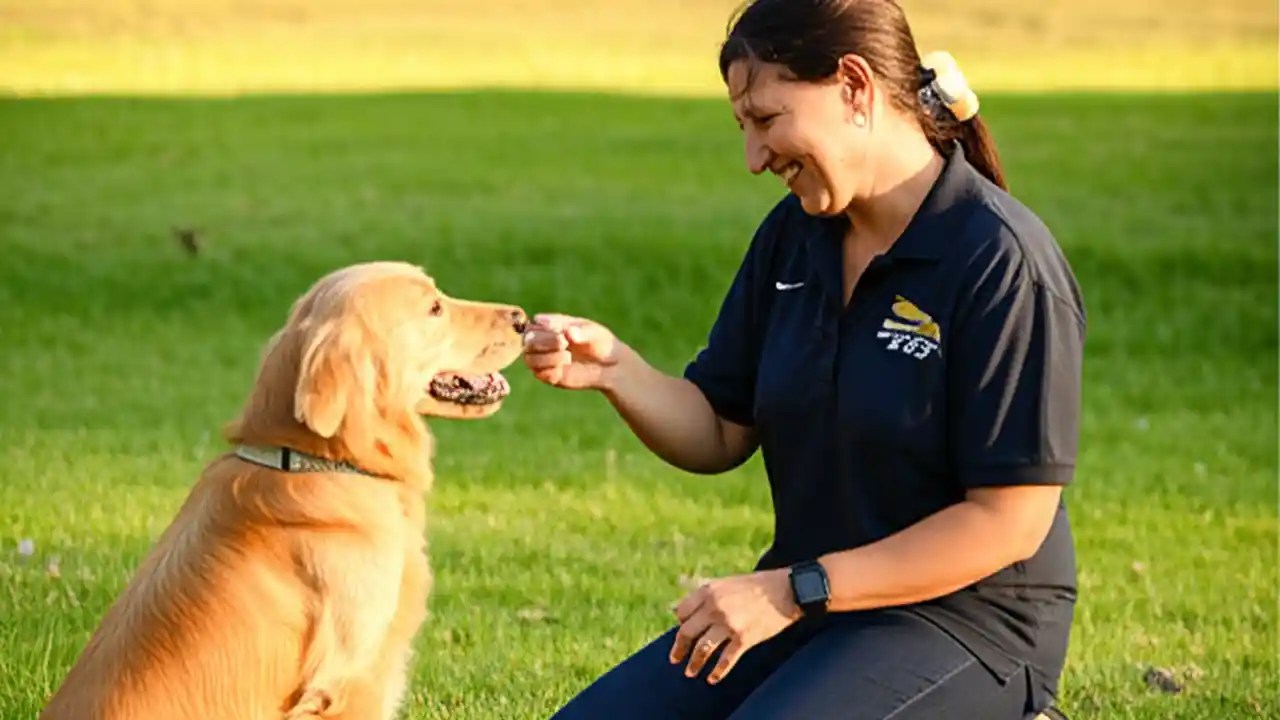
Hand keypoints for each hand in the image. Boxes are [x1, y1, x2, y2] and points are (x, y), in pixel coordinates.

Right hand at [522, 313, 623, 390]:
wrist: (610, 366)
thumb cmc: (600, 343)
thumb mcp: (594, 333)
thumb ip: (581, 332)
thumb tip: (566, 331)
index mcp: (551, 325)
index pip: (534, 323)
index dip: (543, 326)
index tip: (561, 330)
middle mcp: (544, 341)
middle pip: (528, 339)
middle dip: (543, 341)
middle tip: (563, 343)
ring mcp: (545, 359)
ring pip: (529, 357)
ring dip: (546, 356)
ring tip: (567, 356)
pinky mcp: (549, 375)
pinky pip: (538, 373)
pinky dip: (549, 369)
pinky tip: (564, 366)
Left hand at [669, 569, 800, 683]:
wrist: (786, 590)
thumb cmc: (757, 585)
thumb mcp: (727, 582)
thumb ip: (707, 595)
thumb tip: (683, 611)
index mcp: (709, 591)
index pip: (682, 612)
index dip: (681, 624)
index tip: (683, 634)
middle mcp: (715, 607)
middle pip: (687, 632)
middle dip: (679, 648)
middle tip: (674, 659)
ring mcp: (729, 624)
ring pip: (703, 649)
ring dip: (694, 663)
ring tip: (690, 672)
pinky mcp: (744, 638)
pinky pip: (726, 659)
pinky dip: (718, 672)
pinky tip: (712, 679)